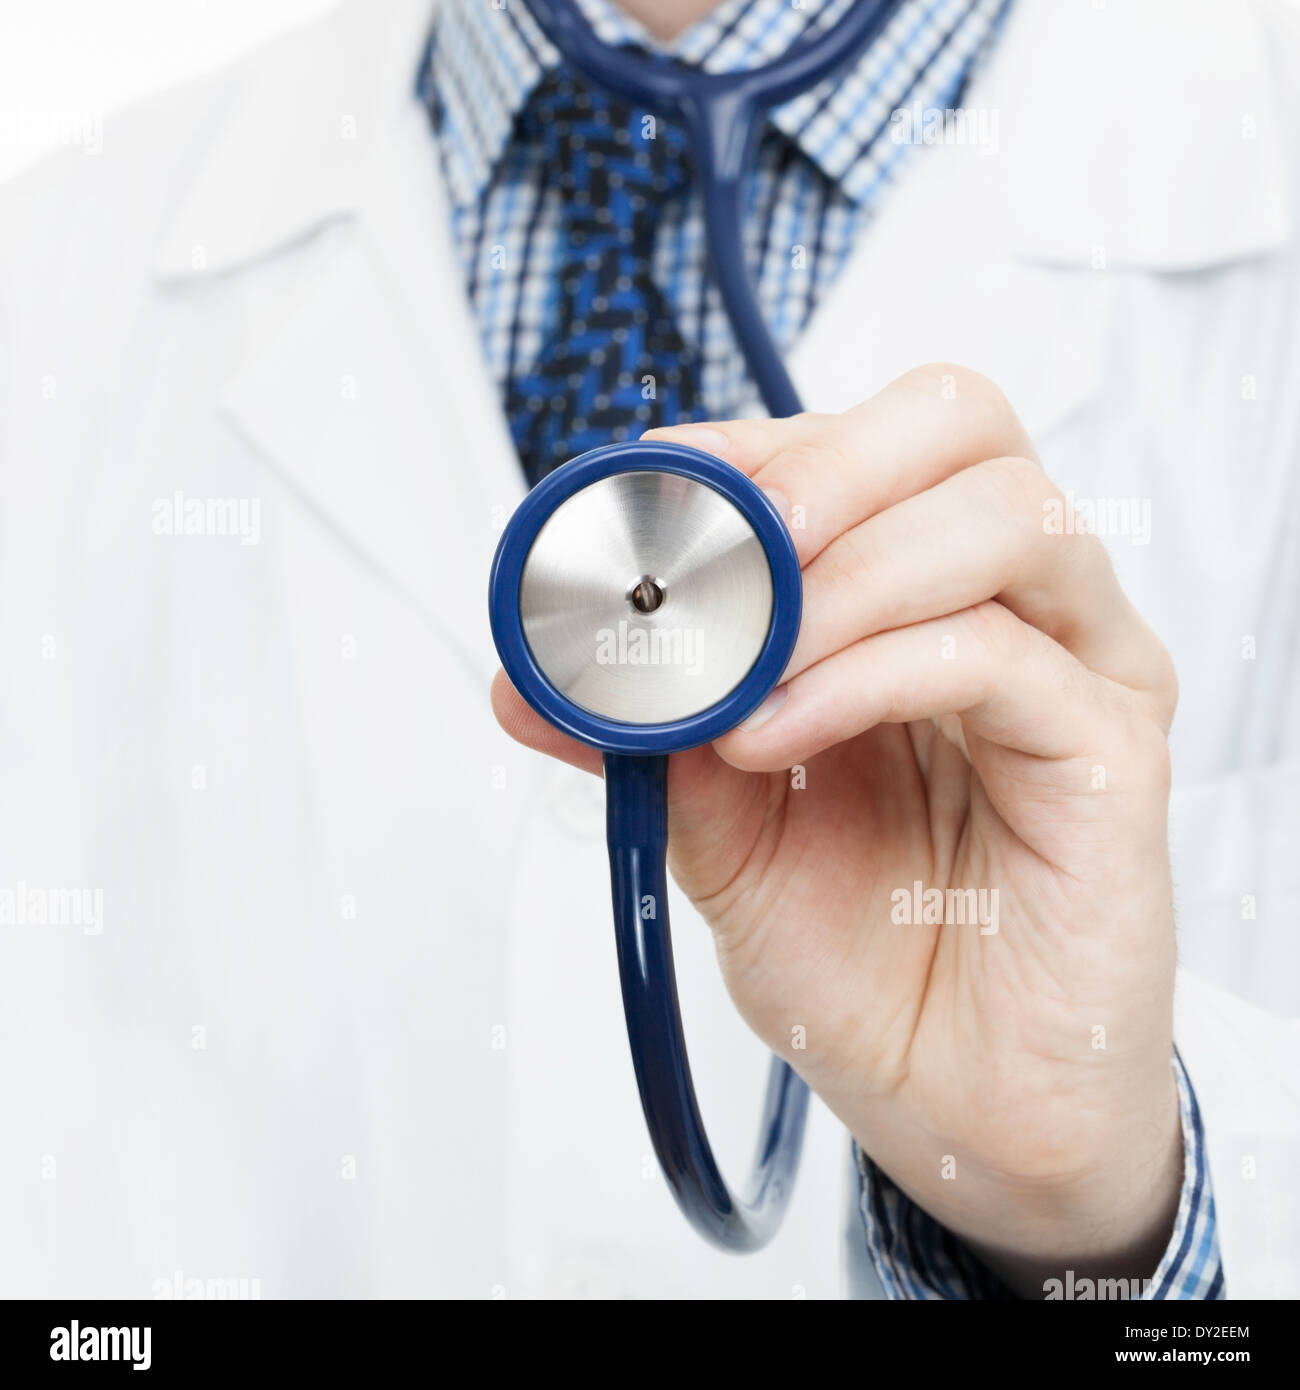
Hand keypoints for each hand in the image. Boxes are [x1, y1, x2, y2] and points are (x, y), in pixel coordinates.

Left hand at [492, 365, 1182, 1294]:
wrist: (963, 1107)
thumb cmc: (868, 962)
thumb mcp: (723, 836)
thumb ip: (648, 739)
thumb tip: (527, 679)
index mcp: (920, 602)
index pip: (862, 447)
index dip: (754, 445)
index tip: (650, 490)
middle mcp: (1013, 608)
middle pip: (964, 424)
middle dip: (822, 465)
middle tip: (725, 545)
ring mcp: (1078, 668)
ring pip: (1001, 516)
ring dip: (844, 574)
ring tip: (743, 666)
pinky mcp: (1111, 750)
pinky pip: (997, 654)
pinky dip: (865, 671)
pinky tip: (777, 730)